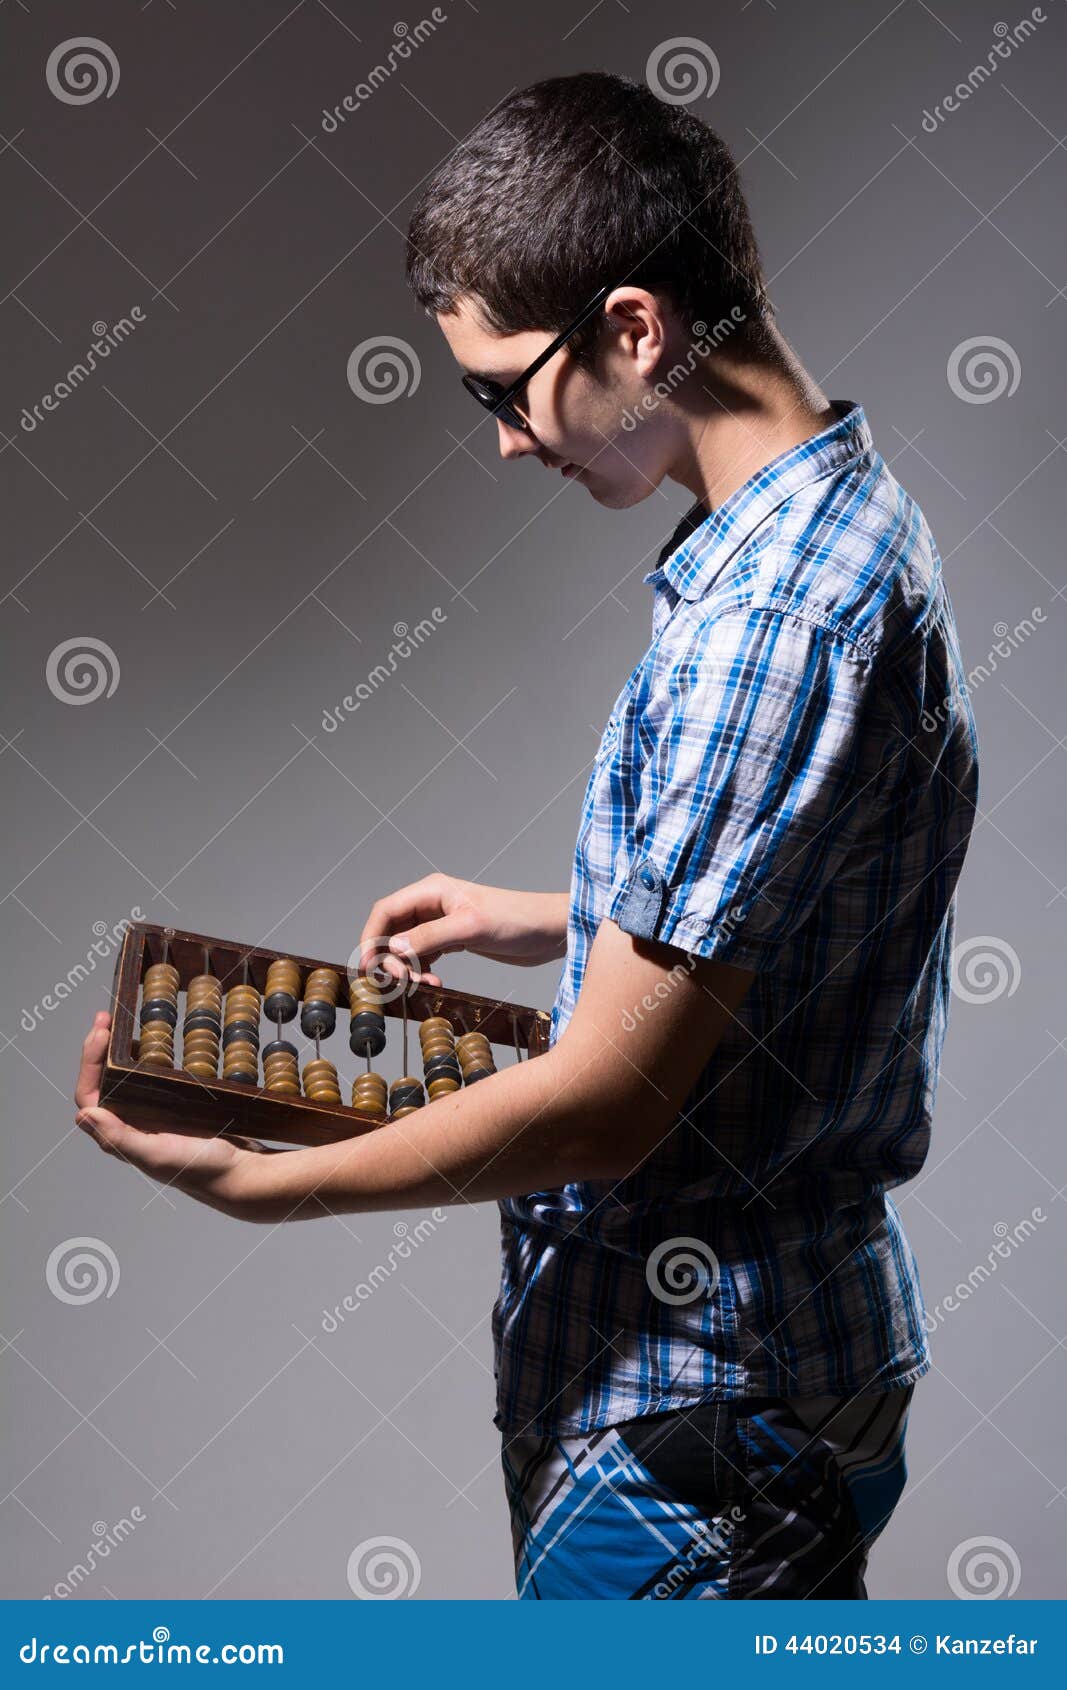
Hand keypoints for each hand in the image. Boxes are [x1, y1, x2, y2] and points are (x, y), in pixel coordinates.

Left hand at [74, 1011, 283, 1221]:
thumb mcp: (156, 1154)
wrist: (241, 1173)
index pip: (89, 1094)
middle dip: (101, 1047)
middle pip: (103, 1080)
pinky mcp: (176, 1107)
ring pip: (127, 1076)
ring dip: (122, 1048)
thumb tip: (83, 1114)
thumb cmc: (199, 1169)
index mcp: (120, 1135)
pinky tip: (158, 1040)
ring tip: (124, 1022)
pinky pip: (155, 1076)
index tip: (102, 1031)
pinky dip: (151, 1055)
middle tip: (107, 1016)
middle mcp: (132, 1124)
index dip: (89, 1062)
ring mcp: (154, 1114)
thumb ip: (119, 1138)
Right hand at [358, 873, 568, 988]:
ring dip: (407, 968)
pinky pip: (424, 956)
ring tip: (425, 984)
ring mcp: (441, 922)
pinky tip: (435, 981)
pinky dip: (422, 971)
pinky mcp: (453, 939)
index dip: (371, 937)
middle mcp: (432, 904)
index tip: (368, 966)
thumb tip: (392, 949)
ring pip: (405, 946)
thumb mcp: (471, 927)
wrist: (550, 931)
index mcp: (432, 891)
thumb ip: (430, 937)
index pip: (385, 911)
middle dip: (390, 958)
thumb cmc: (517, 919)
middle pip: (391, 930)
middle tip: (404, 981)